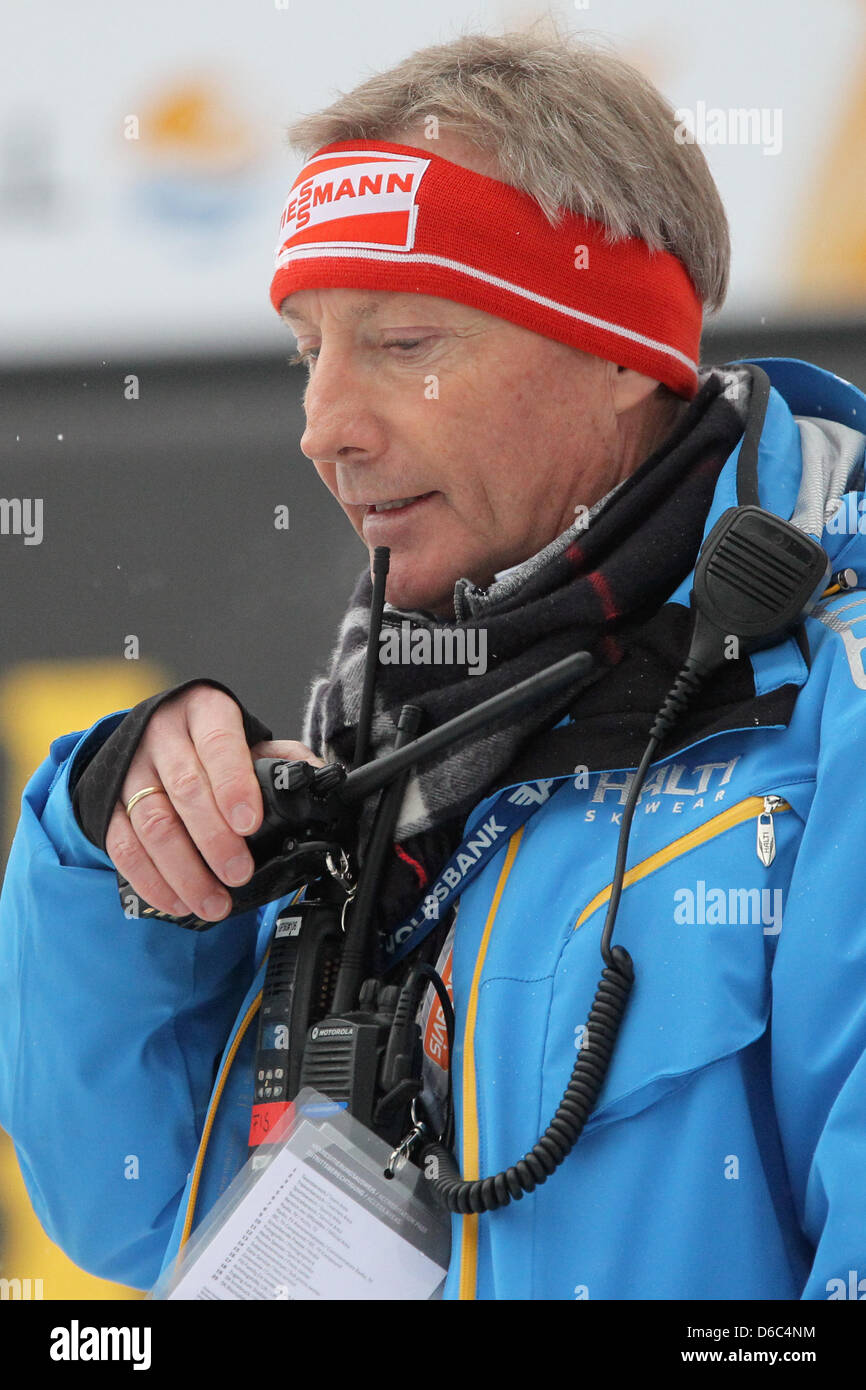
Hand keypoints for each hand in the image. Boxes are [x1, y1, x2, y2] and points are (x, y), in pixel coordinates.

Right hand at [105, 683, 322, 921]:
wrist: (159, 736)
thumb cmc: (214, 743)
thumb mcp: (250, 738)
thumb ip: (281, 758)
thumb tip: (316, 779)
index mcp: (204, 712)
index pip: (218, 744)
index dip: (233, 785)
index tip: (250, 823)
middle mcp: (162, 737)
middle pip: (185, 788)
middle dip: (213, 838)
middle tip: (238, 872)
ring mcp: (131, 771)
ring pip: (152, 822)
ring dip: (184, 870)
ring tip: (213, 901)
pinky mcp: (108, 804)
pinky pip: (123, 846)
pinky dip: (151, 880)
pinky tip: (177, 901)